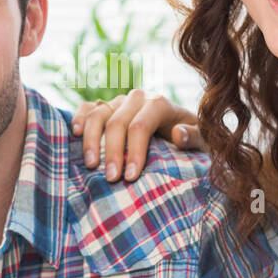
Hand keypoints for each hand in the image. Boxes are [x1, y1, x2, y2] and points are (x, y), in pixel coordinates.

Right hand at [70, 88, 205, 181]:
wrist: (185, 129)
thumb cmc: (194, 139)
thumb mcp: (203, 139)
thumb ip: (194, 136)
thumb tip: (177, 134)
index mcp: (161, 104)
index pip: (141, 125)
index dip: (134, 151)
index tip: (130, 177)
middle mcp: (138, 98)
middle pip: (117, 122)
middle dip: (112, 152)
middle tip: (111, 179)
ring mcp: (120, 101)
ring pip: (98, 114)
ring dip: (91, 140)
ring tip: (91, 166)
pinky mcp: (107, 106)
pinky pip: (87, 108)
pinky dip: (79, 118)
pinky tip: (74, 135)